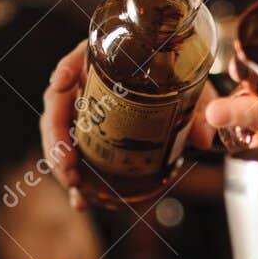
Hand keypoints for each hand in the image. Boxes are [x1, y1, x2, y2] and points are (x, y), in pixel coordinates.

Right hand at [39, 40, 220, 211]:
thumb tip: (201, 138)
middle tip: (69, 162)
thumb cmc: (180, 82)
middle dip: (56, 134)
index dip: (66, 69)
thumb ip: (198, 108)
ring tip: (73, 184)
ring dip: (59, 159)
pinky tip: (80, 201)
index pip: (78, 57)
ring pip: (57, 132)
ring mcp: (83, 111)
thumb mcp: (192, 90)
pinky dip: (75, 182)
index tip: (62, 83)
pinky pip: (73, 157)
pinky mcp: (87, 137)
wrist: (181, 94)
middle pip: (57, 102)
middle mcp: (87, 83)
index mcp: (107, 61)